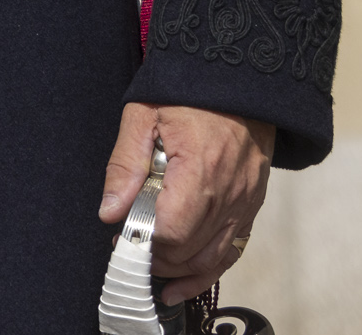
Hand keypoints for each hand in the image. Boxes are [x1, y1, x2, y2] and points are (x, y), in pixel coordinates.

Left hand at [97, 102, 272, 304]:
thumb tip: (110, 212)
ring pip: (212, 258)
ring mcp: (245, 202)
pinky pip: (233, 250)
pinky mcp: (252, 204)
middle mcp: (229, 193)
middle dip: (155, 256)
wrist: (239, 76)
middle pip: (190, 249)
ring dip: (179, 271)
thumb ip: (125, 164)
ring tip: (150, 269)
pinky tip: (183, 284)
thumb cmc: (187, 91)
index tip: (120, 235)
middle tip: (128, 246)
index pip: (171, 229)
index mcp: (200, 169)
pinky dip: (208, 271)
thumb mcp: (142, 115)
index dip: (142, 239)